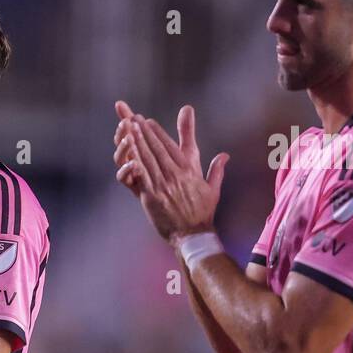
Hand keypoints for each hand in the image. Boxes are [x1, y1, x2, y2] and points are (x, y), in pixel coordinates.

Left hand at [113, 99, 228, 243]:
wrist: (193, 234)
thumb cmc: (203, 213)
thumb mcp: (213, 189)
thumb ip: (216, 170)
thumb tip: (225, 155)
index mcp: (189, 171)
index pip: (172, 146)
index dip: (158, 133)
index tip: (148, 122)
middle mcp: (176, 174)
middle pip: (158, 148)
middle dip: (145, 132)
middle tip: (133, 118)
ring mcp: (164, 184)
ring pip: (148, 158)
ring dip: (138, 141)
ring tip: (128, 128)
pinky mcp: (153, 195)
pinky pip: (141, 174)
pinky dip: (134, 161)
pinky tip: (127, 152)